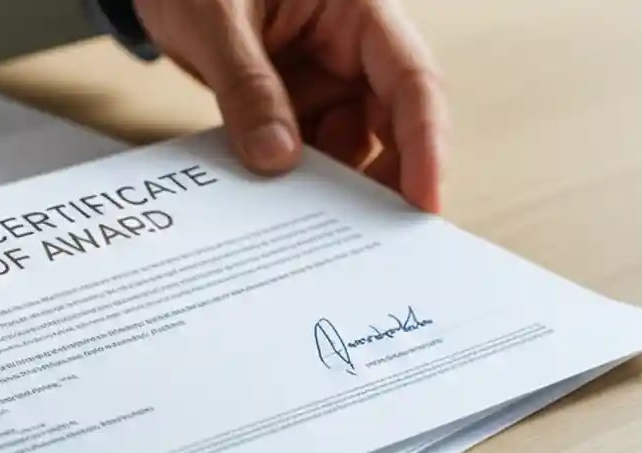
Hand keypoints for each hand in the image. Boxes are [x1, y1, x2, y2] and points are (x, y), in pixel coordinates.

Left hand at [135, 0, 447, 211]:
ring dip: (329, 187)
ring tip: (303, 229)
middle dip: (381, 180)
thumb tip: (277, 159)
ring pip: (346, 146)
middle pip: (391, 124)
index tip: (424, 201)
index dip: (426, 143)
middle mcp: (351, 48)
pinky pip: (305, 150)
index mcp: (358, 9)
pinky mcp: (293, 104)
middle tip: (366, 241)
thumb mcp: (215, 19)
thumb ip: (246, 85)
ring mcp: (322, 79)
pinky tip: (273, 210)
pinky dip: (293, 181)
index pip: (412, 79)